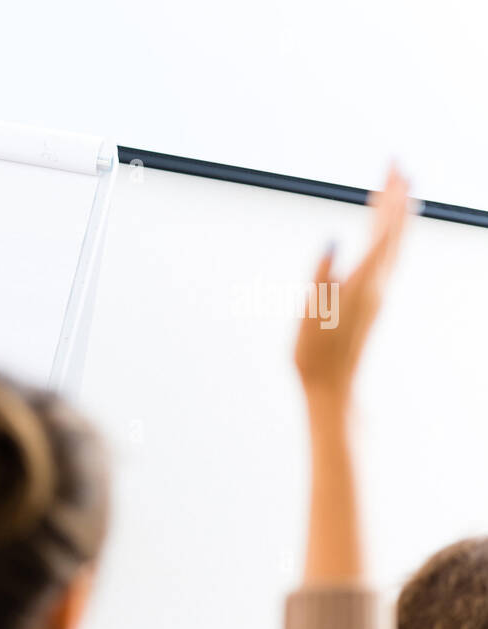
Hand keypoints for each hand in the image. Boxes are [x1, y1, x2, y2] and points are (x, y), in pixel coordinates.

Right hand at [294, 166, 409, 406]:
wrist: (332, 384)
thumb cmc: (314, 351)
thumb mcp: (310, 312)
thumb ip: (321, 274)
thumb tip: (330, 241)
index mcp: (365, 282)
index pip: (383, 230)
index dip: (390, 197)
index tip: (395, 168)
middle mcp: (379, 284)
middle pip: (393, 231)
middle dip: (396, 196)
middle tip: (398, 165)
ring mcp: (379, 292)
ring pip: (393, 243)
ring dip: (395, 214)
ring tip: (395, 189)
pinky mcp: (373, 300)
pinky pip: (388, 257)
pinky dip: (388, 236)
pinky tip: (383, 231)